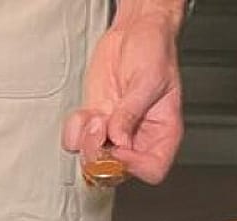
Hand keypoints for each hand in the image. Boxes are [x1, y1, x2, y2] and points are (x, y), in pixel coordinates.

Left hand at [63, 4, 183, 183]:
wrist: (134, 33)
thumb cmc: (154, 52)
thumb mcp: (148, 80)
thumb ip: (131, 112)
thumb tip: (118, 139)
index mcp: (162, 133)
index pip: (152, 169)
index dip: (133, 166)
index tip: (120, 146)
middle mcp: (137, 137)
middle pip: (118, 170)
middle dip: (103, 154)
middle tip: (101, 128)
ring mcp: (114, 132)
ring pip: (92, 158)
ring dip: (86, 141)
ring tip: (95, 117)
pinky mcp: (95, 122)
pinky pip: (76, 142)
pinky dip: (73, 131)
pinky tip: (83, 114)